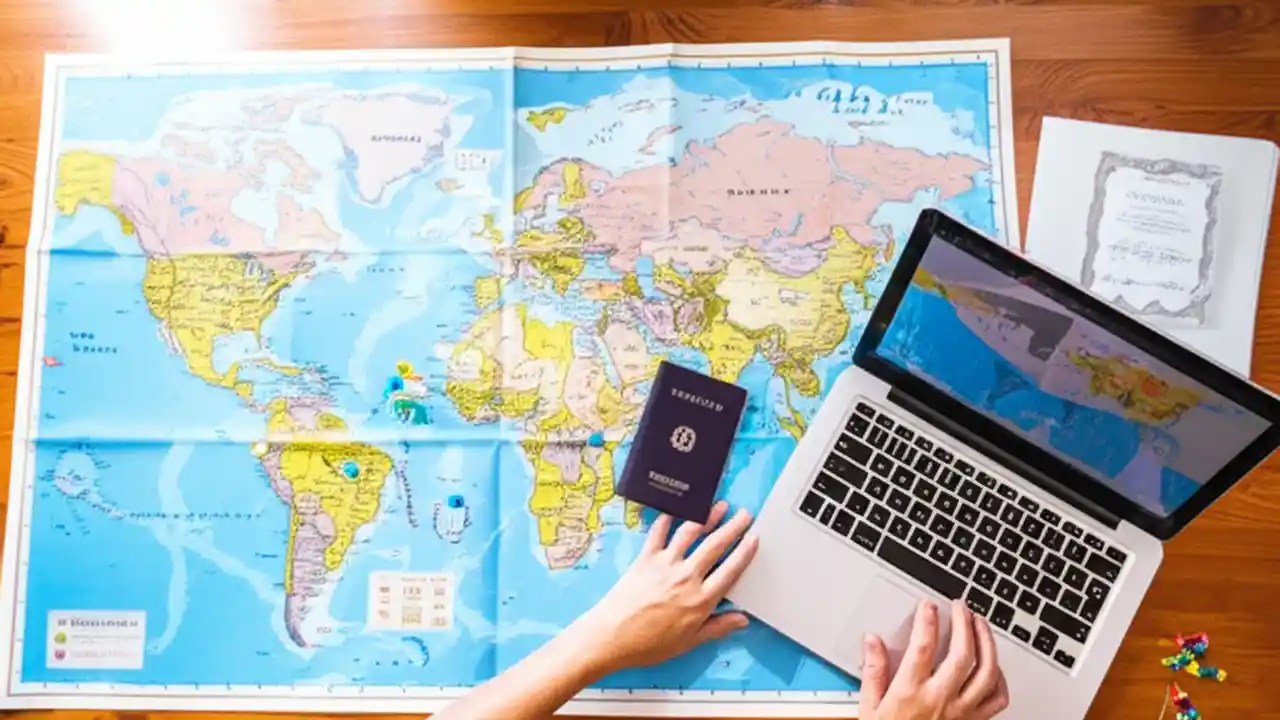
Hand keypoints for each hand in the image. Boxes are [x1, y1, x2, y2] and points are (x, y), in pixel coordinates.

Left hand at [565, 501, 759, 674]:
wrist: (612, 636)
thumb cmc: (649, 644)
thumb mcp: (689, 642)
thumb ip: (717, 627)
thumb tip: (743, 619)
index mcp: (701, 600)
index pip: (730, 570)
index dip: (745, 552)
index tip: (754, 538)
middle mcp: (686, 577)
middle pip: (715, 546)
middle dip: (733, 527)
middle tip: (745, 514)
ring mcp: (665, 564)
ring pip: (690, 533)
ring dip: (707, 517)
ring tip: (718, 506)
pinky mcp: (645, 558)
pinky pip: (658, 533)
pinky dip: (667, 519)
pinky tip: (674, 511)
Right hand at [860, 599, 1008, 719]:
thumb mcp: (869, 709)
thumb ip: (873, 672)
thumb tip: (872, 642)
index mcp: (911, 693)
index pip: (923, 648)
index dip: (927, 621)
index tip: (929, 605)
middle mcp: (940, 700)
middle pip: (962, 655)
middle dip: (965, 624)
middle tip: (961, 608)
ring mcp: (961, 712)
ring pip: (986, 672)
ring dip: (987, 643)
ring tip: (981, 625)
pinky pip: (997, 698)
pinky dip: (1000, 678)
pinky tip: (994, 665)